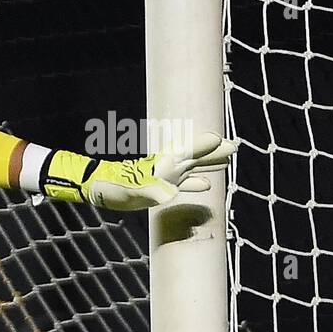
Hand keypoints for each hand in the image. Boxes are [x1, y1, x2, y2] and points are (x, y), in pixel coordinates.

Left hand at [45, 132, 234, 210]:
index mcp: (163, 164)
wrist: (98, 190)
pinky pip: (183, 185)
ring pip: (192, 169)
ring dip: (208, 166)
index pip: (188, 152)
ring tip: (227, 161)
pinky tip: (206, 187)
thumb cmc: (117, 186)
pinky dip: (195, 184)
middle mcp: (166, 168)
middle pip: (195, 158)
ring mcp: (164, 177)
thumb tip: (180, 175)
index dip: (203, 147)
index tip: (221, 141)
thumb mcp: (137, 185)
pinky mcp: (159, 188)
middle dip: (213, 153)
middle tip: (234, 147)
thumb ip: (163, 178)